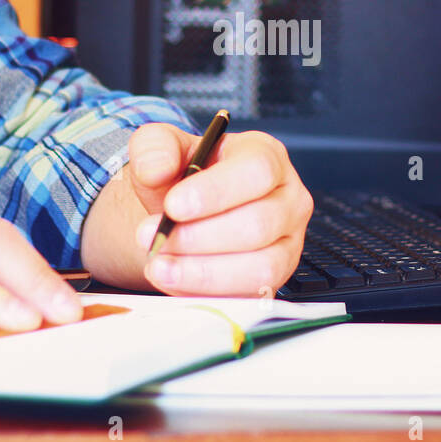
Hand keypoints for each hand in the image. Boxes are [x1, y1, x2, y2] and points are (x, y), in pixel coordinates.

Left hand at [126, 124, 312, 295]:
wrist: (182, 212)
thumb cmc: (184, 177)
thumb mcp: (161, 146)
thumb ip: (154, 147)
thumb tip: (155, 169)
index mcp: (266, 156)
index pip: (257, 171)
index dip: (215, 192)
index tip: (173, 206)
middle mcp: (287, 199)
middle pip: (258, 225)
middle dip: (198, 238)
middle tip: (153, 238)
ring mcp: (287, 242)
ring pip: (259, 267)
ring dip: (202, 272)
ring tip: (159, 264)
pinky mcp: (275, 279)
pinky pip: (249, 295)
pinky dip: (206, 291)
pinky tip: (174, 278)